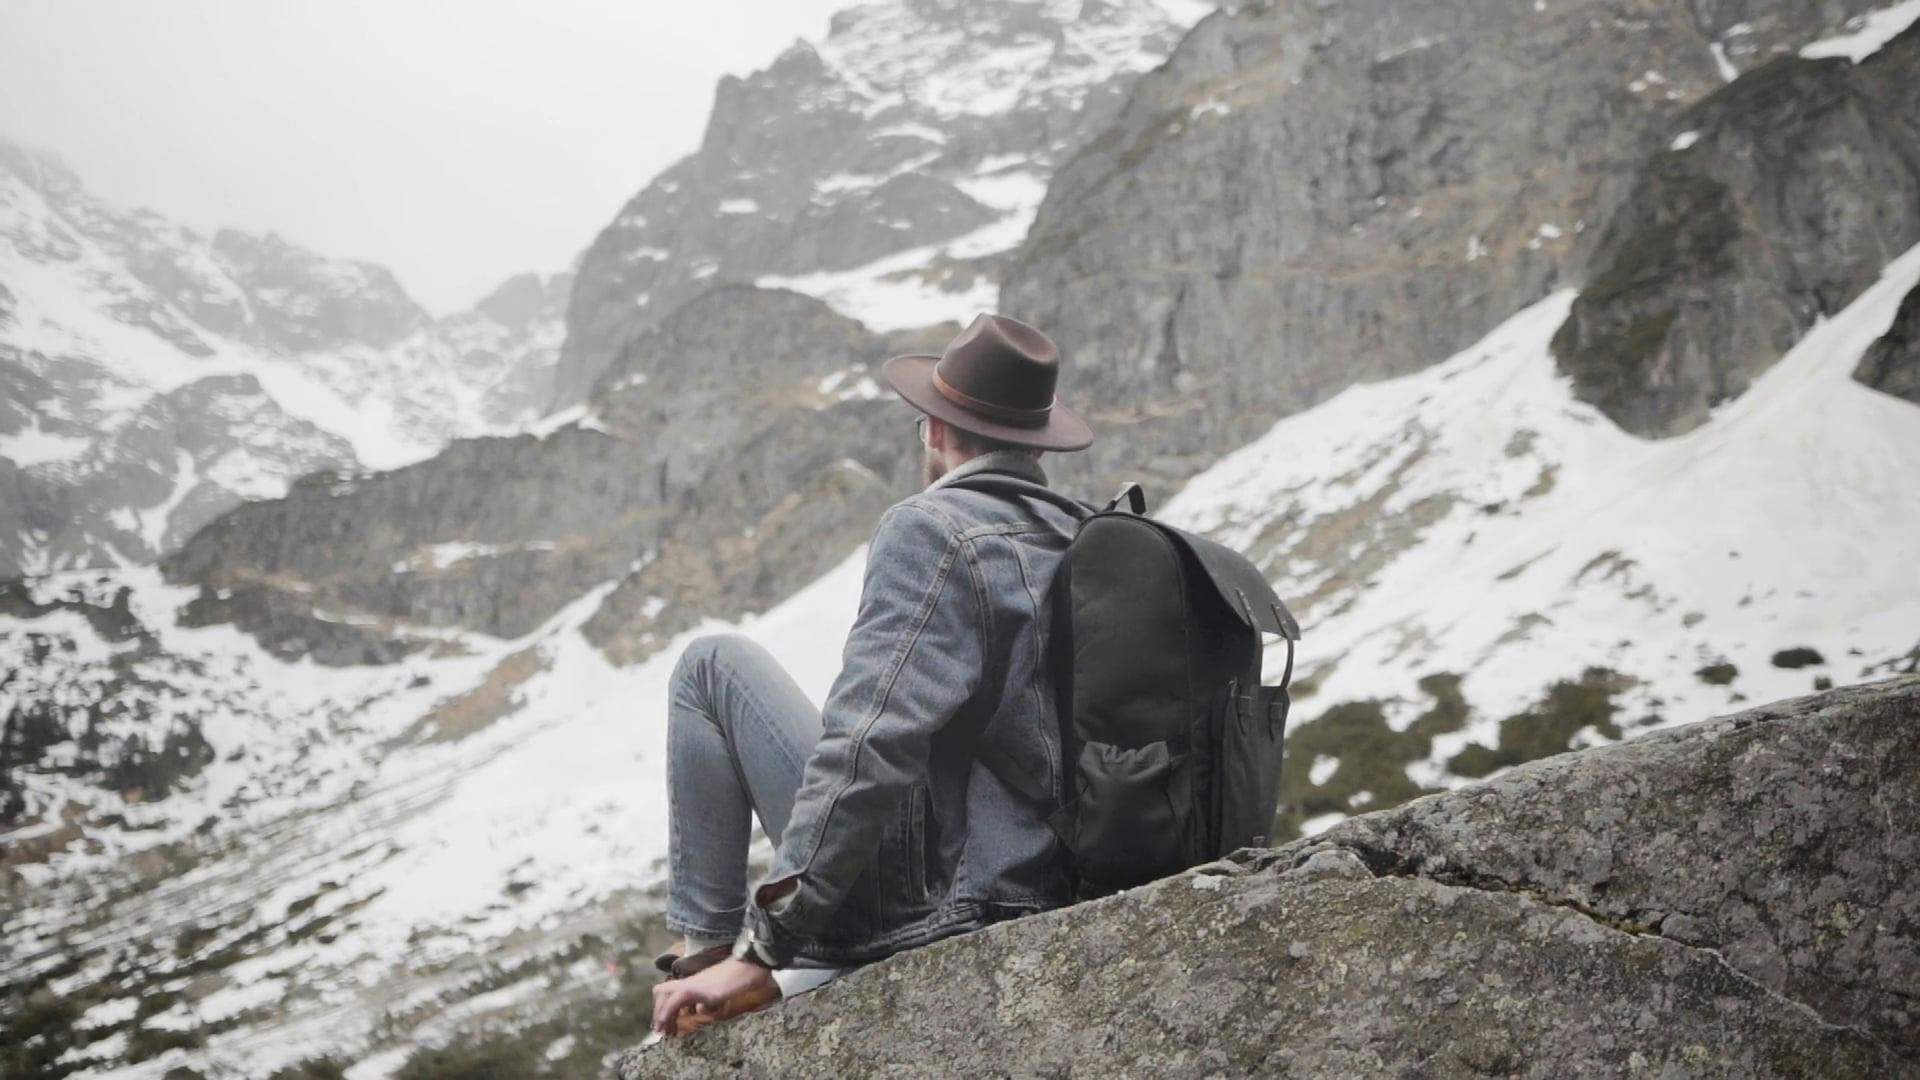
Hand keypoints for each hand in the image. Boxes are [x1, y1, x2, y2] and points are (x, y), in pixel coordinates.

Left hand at [650, 957, 779, 1035]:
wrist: (745, 968)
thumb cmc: (736, 979)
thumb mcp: (718, 994)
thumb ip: (707, 1000)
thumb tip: (701, 1007)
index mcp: (693, 982)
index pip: (669, 991)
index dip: (663, 1006)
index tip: (665, 1023)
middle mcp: (688, 981)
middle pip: (661, 991)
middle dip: (657, 1010)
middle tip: (660, 1029)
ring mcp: (690, 983)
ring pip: (663, 994)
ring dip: (659, 1013)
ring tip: (661, 1029)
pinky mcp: (695, 988)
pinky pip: (674, 1000)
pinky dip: (666, 1012)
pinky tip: (666, 1023)